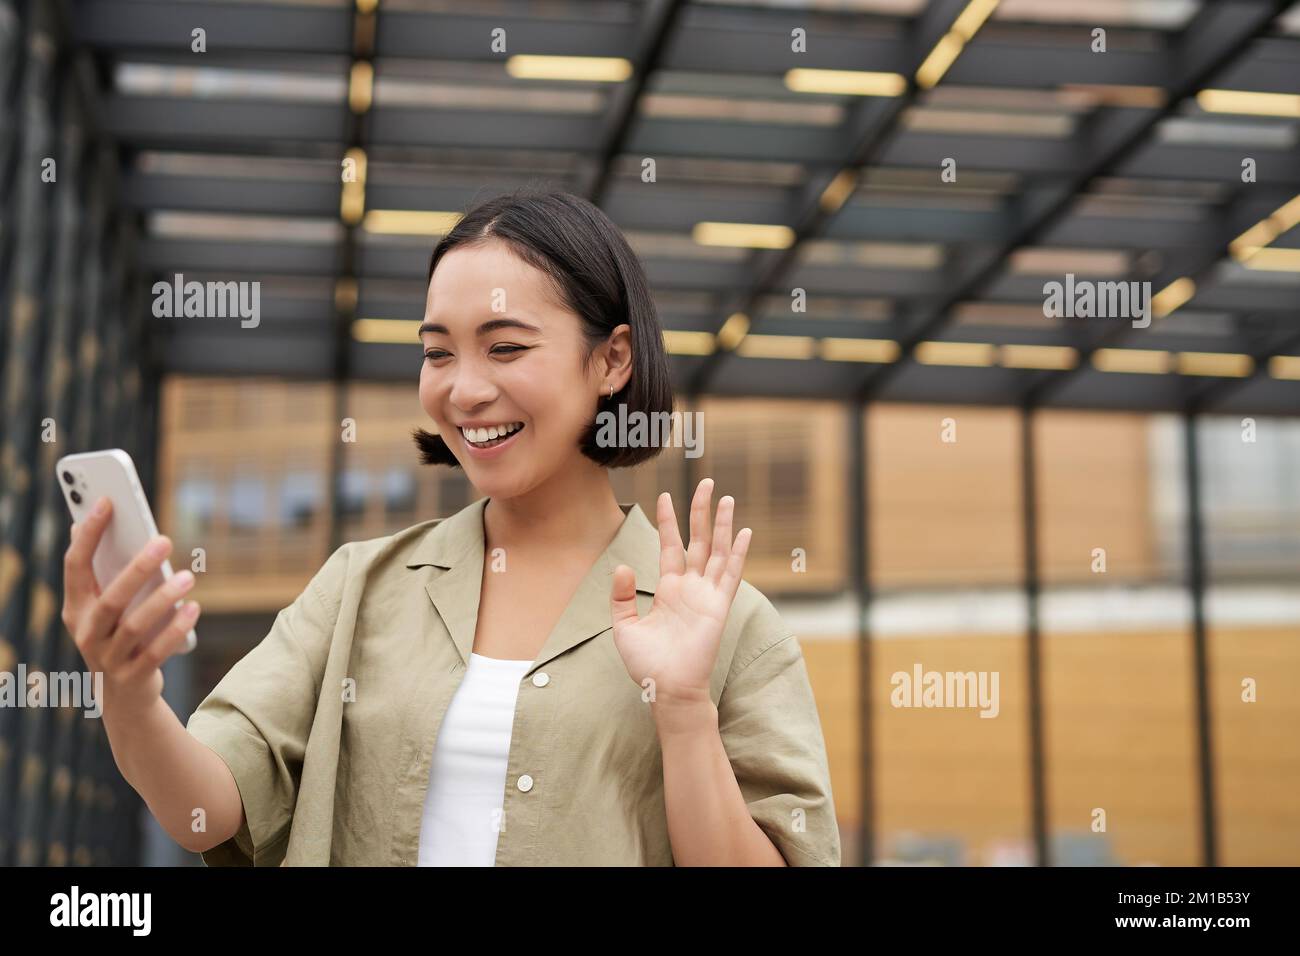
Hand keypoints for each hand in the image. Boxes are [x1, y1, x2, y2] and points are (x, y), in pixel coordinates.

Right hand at [61, 497, 200, 718]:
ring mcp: (106, 658)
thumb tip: (88, 521)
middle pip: (111, 597)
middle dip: (137, 567)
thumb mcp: (105, 608)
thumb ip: (103, 572)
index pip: (75, 565)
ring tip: (189, 577)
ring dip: (163, 599)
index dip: (88, 534)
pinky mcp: (132, 677)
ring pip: (134, 625)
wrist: (124, 696)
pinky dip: (175, 630)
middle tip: (164, 540)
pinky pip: (155, 652)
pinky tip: (193, 609)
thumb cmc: (119, 636)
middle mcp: (86, 632)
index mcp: (77, 608)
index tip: (107, 502)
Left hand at [610, 478, 751, 711]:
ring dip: (722, 524)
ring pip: (717, 550)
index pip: (671, 546)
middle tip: (707, 482)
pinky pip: (730, 574)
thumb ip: (621, 597)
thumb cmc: (647, 664)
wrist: (667, 689)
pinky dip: (737, 553)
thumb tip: (622, 566)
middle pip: (698, 539)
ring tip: (726, 497)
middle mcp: (690, 587)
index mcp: (668, 589)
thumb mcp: (623, 627)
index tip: (664, 496)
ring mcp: (706, 595)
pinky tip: (744, 532)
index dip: (669, 521)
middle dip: (701, 511)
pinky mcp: (718, 606)